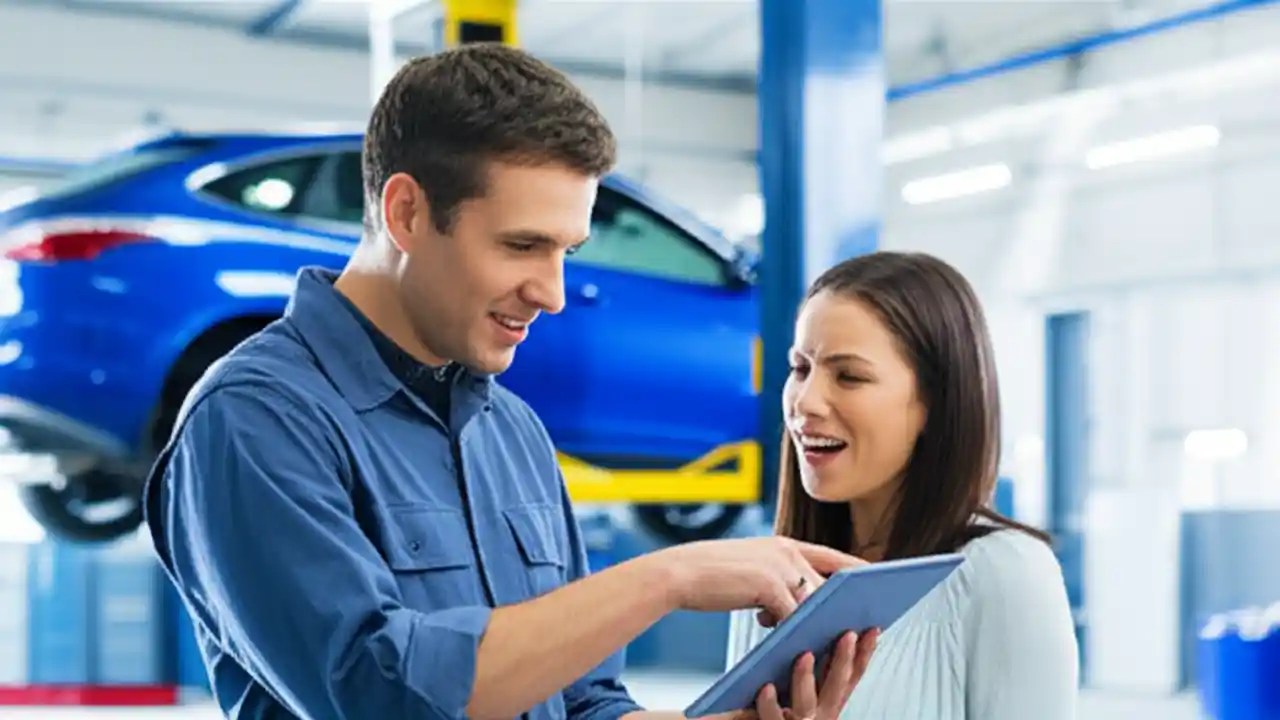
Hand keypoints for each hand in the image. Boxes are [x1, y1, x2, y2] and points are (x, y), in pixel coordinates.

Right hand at [656, 537, 866, 625]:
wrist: (680, 572)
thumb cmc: (712, 575)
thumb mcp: (751, 572)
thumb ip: (776, 583)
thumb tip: (796, 610)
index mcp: (783, 544)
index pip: (830, 557)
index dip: (854, 570)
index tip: (873, 582)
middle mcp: (786, 551)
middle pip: (828, 582)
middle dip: (842, 605)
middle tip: (857, 624)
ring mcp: (779, 566)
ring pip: (814, 601)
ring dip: (820, 622)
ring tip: (826, 640)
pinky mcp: (768, 585)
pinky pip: (793, 614)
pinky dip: (795, 630)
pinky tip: (789, 642)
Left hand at [754, 628, 879, 719]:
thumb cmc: (787, 713)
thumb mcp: (809, 694)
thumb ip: (816, 672)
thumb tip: (816, 635)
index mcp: (830, 703)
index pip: (852, 676)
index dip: (864, 654)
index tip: (873, 630)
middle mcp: (822, 714)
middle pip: (837, 685)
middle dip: (844, 660)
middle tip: (848, 635)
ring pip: (807, 701)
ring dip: (806, 677)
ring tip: (805, 655)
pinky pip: (773, 716)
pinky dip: (770, 703)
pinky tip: (767, 687)